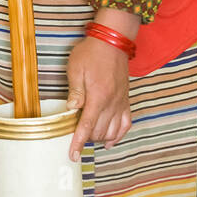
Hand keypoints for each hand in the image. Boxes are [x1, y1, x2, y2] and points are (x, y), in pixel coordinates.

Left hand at [66, 37, 131, 162]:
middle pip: (99, 132)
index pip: (87, 126)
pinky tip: (110, 141)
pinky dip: (118, 135)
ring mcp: (120, 102)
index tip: (73, 155)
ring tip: (88, 136)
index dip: (78, 143)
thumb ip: (75, 92)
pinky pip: (125, 124)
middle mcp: (111, 102)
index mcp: (98, 96)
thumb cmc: (92, 52)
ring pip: (112, 131)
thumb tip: (71, 110)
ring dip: (99, 137)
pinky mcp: (125, 100)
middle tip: (74, 132)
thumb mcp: (76, 69)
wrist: (113, 41)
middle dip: (86, 138)